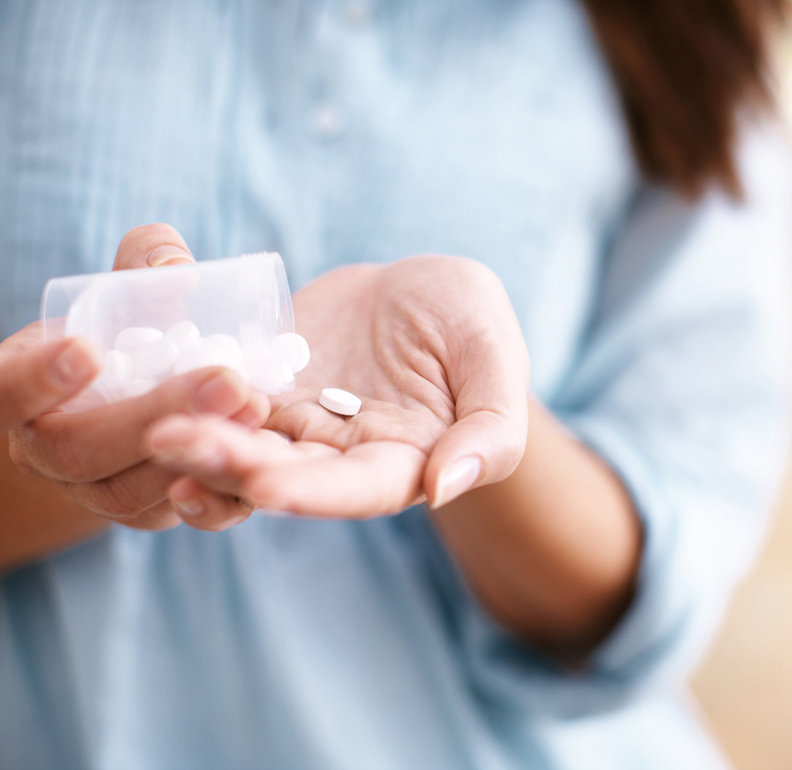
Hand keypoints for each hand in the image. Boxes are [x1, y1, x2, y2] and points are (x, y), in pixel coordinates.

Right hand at [7, 225, 269, 530]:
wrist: (131, 404)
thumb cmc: (120, 334)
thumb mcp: (121, 295)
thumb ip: (142, 268)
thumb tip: (177, 265)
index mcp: (16, 391)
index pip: (4, 392)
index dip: (35, 378)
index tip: (85, 349)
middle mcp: (43, 451)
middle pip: (78, 450)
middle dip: (153, 416)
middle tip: (226, 381)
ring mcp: (90, 492)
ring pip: (129, 491)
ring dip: (195, 450)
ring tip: (254, 405)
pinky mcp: (143, 513)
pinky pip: (175, 514)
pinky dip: (219, 486)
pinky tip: (260, 449)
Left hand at [147, 256, 529, 523]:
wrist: (420, 290)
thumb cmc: (472, 321)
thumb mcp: (497, 358)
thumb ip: (491, 430)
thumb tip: (444, 489)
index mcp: (405, 462)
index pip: (359, 490)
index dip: (314, 491)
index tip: (267, 485)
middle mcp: (342, 457)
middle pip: (286, 473)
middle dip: (231, 465)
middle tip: (174, 442)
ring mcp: (297, 425)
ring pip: (244, 445)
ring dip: (199, 443)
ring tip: (155, 428)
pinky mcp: (264, 388)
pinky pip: (222, 400)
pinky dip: (191, 399)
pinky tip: (155, 387)